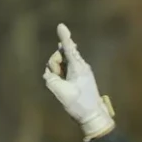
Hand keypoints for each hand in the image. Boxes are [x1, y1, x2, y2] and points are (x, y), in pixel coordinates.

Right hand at [42, 24, 115, 139]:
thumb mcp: (60, 91)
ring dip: (57, 71)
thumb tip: (48, 74)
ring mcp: (80, 70)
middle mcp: (80, 66)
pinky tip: (64, 83)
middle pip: (61, 55)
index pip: (69, 49)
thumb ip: (50, 78)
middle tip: (59, 78)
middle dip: (55, 63)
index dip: (64, 37)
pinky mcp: (79, 76)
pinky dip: (61, 74)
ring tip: (64, 86)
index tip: (61, 25)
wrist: (93, 116)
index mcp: (78, 68)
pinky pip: (65, 68)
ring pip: (62, 62)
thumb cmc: (78, 104)